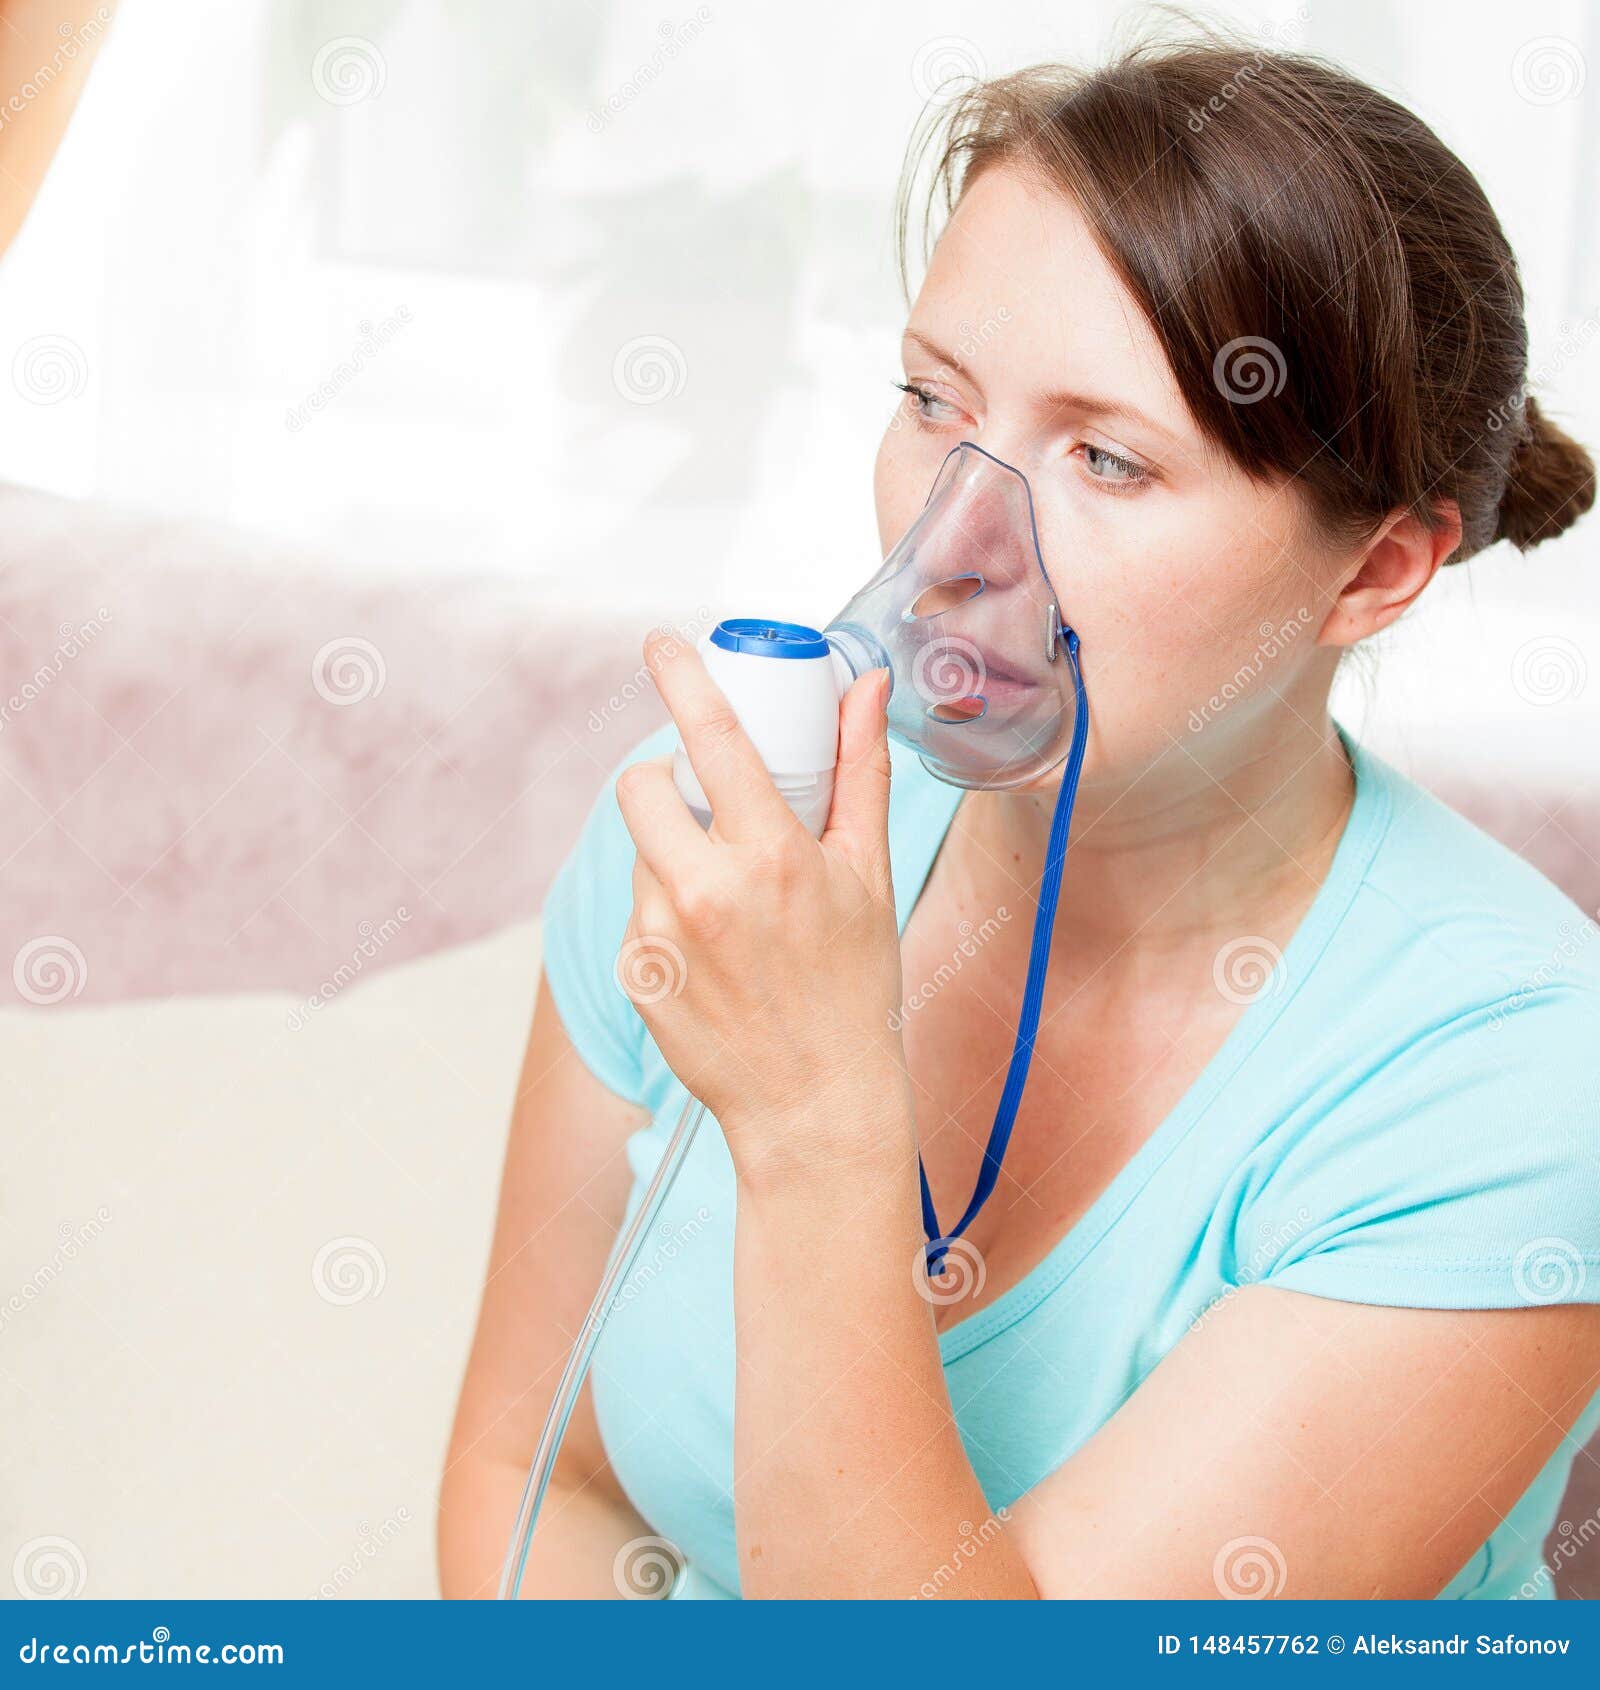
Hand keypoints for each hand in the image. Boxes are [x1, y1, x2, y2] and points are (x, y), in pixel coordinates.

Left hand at [614, 631, 912, 1185]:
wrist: (814, 1104)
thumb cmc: (855, 987)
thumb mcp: (869, 876)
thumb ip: (861, 773)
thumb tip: (862, 687)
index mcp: (773, 856)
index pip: (713, 737)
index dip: (680, 678)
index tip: (659, 643)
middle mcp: (706, 891)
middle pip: (641, 788)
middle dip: (666, 782)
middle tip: (707, 808)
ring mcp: (660, 936)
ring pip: (640, 851)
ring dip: (671, 852)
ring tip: (728, 901)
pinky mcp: (633, 974)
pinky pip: (637, 911)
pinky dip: (667, 913)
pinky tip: (714, 955)